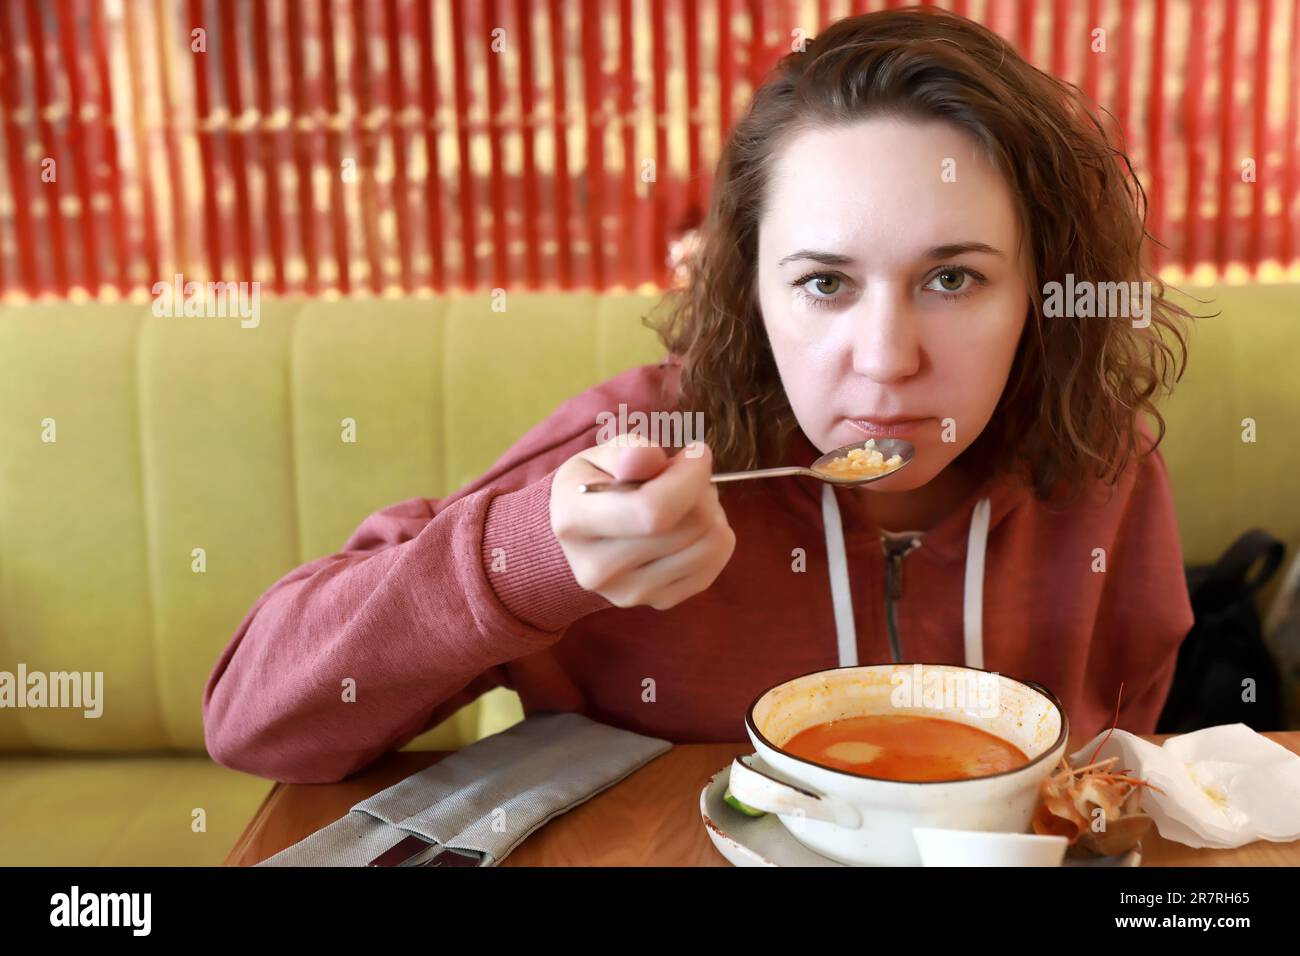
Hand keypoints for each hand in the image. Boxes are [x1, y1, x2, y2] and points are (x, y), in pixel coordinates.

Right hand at [550, 436, 735, 609]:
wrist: (581, 540)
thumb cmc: (593, 488)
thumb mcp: (598, 457)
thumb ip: (626, 452)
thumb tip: (651, 457)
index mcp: (575, 521)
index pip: (653, 510)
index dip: (689, 478)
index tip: (696, 453)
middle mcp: (598, 568)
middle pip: (689, 526)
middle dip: (701, 489)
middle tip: (687, 476)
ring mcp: (630, 592)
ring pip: (709, 545)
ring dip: (712, 513)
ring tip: (689, 500)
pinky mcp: (659, 602)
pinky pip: (714, 566)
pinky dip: (714, 538)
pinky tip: (692, 526)